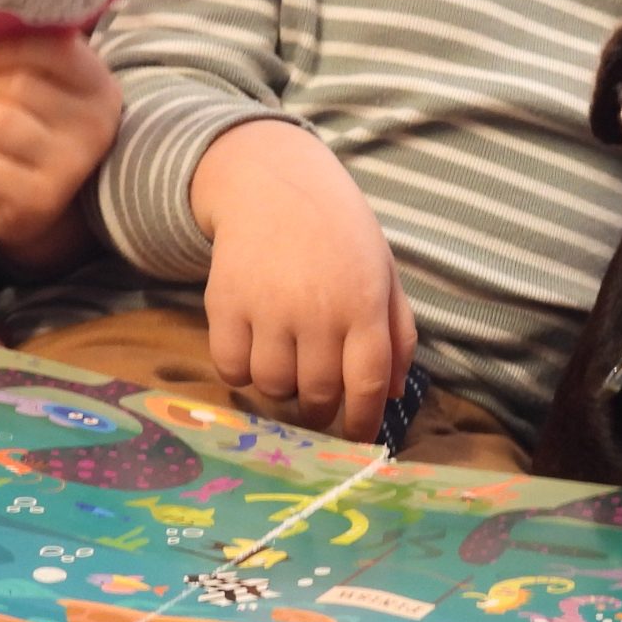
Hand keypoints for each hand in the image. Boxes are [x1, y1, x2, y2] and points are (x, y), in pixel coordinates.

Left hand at [0, 30, 121, 271]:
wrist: (55, 207)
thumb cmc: (45, 129)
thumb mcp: (56, 85)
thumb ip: (36, 48)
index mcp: (101, 87)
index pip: (52, 45)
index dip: (11, 48)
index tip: (1, 61)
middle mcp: (94, 125)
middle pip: (14, 85)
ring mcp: (70, 165)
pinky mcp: (38, 199)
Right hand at [193, 120, 415, 441]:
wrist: (272, 183)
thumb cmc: (338, 232)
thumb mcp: (383, 271)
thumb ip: (396, 333)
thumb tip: (394, 393)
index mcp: (364, 302)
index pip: (367, 383)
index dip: (362, 422)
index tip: (356, 438)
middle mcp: (317, 309)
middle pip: (319, 394)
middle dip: (321, 408)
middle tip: (317, 397)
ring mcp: (269, 307)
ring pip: (273, 387)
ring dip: (281, 388)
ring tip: (286, 362)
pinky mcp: (225, 303)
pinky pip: (231, 369)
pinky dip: (241, 372)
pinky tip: (253, 349)